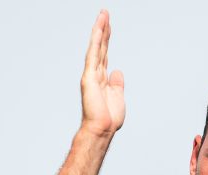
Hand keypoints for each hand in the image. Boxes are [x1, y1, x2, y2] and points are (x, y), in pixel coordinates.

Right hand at [80, 9, 124, 136]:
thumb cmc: (109, 119)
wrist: (102, 129)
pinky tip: (99, 29)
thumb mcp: (118, 97)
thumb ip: (117, 84)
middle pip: (101, 47)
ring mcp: (91, 74)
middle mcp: (95, 74)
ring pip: (96, 47)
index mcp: (102, 79)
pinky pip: (93, 55)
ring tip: (103, 14)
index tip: (109, 26)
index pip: (105, 54)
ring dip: (99, 30)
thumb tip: (117, 71)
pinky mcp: (89, 77)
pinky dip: (96, 41)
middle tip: (105, 13)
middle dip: (103, 30)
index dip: (107, 40)